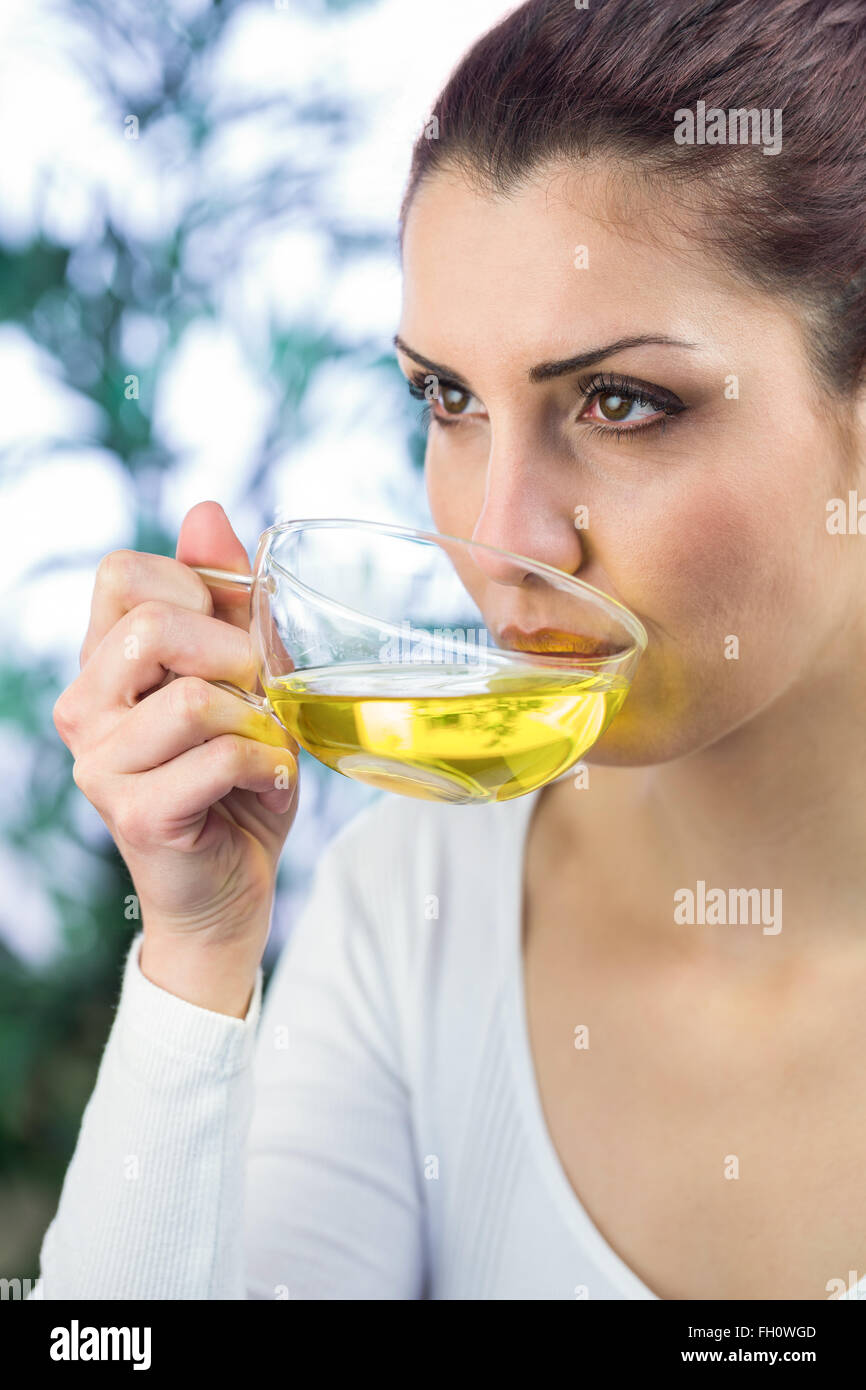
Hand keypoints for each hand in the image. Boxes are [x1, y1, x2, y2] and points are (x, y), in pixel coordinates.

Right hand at [53, 501, 298, 1013]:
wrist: (229, 887)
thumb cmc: (234, 778)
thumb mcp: (241, 677)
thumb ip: (224, 597)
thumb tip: (207, 510)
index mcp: (103, 662)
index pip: (122, 573)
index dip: (195, 587)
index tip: (231, 638)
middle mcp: (85, 707)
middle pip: (153, 624)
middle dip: (233, 651)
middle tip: (260, 692)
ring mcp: (101, 763)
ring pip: (193, 697)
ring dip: (256, 719)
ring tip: (265, 744)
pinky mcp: (136, 813)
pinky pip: (219, 756)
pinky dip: (267, 763)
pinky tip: (270, 779)